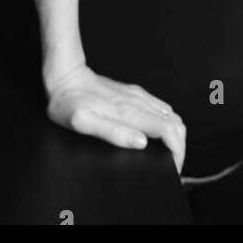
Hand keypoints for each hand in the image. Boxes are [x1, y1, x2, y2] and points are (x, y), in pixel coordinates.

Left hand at [45, 61, 186, 174]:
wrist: (63, 75)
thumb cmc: (68, 102)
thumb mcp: (82, 123)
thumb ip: (113, 132)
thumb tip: (141, 142)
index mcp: (128, 112)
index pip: (170, 131)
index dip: (178, 152)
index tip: (173, 167)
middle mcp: (137, 101)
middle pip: (176, 124)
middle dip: (179, 147)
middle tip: (170, 164)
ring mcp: (136, 95)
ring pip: (169, 115)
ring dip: (174, 135)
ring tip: (165, 153)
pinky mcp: (131, 92)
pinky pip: (158, 108)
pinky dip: (165, 123)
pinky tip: (155, 133)